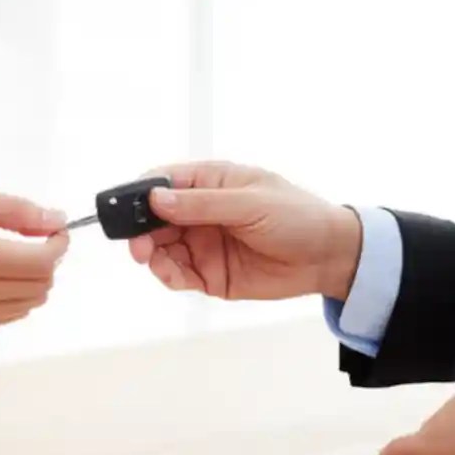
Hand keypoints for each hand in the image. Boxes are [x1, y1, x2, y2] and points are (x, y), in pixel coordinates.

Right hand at [0, 186, 69, 331]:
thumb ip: (18, 211)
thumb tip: (57, 220)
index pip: (44, 262)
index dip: (59, 244)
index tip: (56, 229)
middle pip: (43, 284)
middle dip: (49, 259)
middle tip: (35, 238)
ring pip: (33, 302)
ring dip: (34, 278)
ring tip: (12, 254)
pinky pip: (13, 313)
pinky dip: (17, 294)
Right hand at [127, 161, 362, 300]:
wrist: (329, 257)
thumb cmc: (297, 217)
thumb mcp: (250, 203)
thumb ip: (201, 203)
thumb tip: (157, 197)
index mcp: (210, 182)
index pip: (163, 180)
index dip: (141, 192)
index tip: (126, 207)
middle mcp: (200, 212)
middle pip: (154, 217)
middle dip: (140, 229)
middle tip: (136, 243)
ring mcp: (203, 243)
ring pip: (160, 247)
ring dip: (150, 253)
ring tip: (151, 259)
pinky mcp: (209, 273)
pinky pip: (177, 273)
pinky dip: (167, 274)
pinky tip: (168, 273)